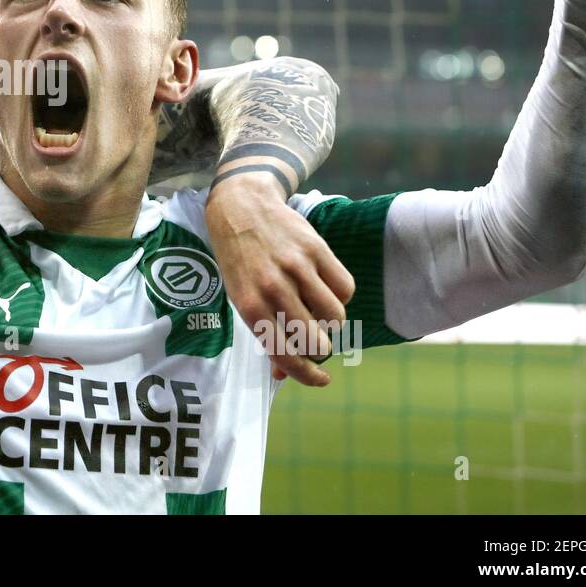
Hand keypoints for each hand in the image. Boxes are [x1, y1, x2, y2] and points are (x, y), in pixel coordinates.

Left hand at [205, 172, 354, 385]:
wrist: (241, 206)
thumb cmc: (240, 260)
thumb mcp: (241, 296)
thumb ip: (264, 332)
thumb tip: (283, 372)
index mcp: (249, 305)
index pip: (285, 353)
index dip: (307, 374)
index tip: (321, 380)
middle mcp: (273, 287)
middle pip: (315, 339)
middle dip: (320, 349)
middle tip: (314, 340)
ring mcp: (296, 267)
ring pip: (335, 316)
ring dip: (331, 323)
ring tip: (318, 311)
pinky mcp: (316, 248)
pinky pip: (345, 288)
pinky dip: (340, 297)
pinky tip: (325, 288)